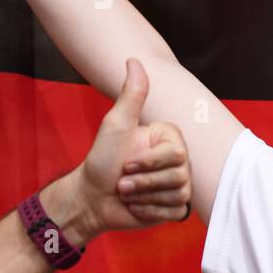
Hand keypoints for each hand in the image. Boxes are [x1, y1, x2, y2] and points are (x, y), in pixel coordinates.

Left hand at [42, 58, 193, 245]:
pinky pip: (175, 212)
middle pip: (180, 176)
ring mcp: (179, 184)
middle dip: (144, 182)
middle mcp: (179, 161)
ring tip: (127, 193)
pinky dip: (150, 211)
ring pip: (178, 194)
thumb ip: (132, 95)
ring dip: (145, 198)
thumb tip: (134, 60)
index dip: (149, 163)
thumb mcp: (116, 125)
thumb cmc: (101, 160)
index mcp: (169, 140)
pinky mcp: (175, 207)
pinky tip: (137, 206)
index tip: (126, 162)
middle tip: (123, 181)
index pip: (178, 154)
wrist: (92, 198)